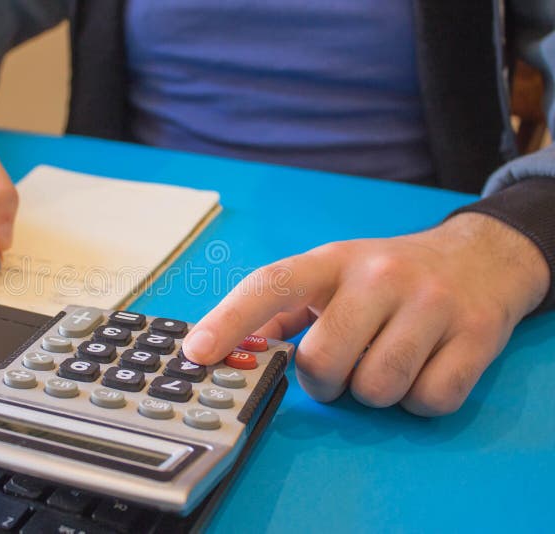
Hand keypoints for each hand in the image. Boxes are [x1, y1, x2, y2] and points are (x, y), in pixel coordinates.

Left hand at [182, 213, 548, 415]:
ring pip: (377, 388)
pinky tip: (422, 369)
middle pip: (323, 360)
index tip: (196, 353)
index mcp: (333, 261)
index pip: (271, 285)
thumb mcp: (333, 275)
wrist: (481, 258)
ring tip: (386, 362)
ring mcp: (431, 303)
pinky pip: (428, 400)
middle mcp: (380, 275)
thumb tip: (228, 349)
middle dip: (324, 381)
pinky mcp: (475, 335)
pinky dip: (419, 400)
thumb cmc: (388, 277)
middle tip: (341, 366)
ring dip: (374, 393)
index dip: (229, 320)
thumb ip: (281, 311)